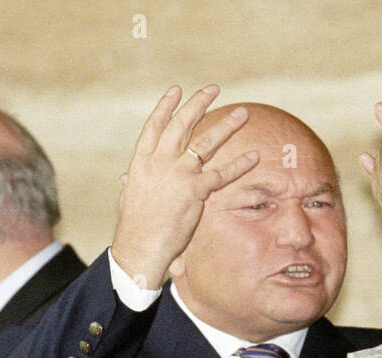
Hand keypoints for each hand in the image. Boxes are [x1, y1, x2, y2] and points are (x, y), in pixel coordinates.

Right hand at [110, 85, 258, 289]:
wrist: (140, 244)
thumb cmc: (135, 226)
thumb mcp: (129, 197)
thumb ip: (133, 182)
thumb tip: (126, 177)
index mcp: (141, 161)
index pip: (155, 126)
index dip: (166, 106)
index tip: (177, 90)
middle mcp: (160, 161)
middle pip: (182, 124)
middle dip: (199, 103)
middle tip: (214, 89)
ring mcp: (178, 173)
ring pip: (206, 142)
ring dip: (227, 126)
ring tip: (243, 113)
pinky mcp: (195, 189)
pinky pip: (222, 173)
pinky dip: (240, 164)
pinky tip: (255, 155)